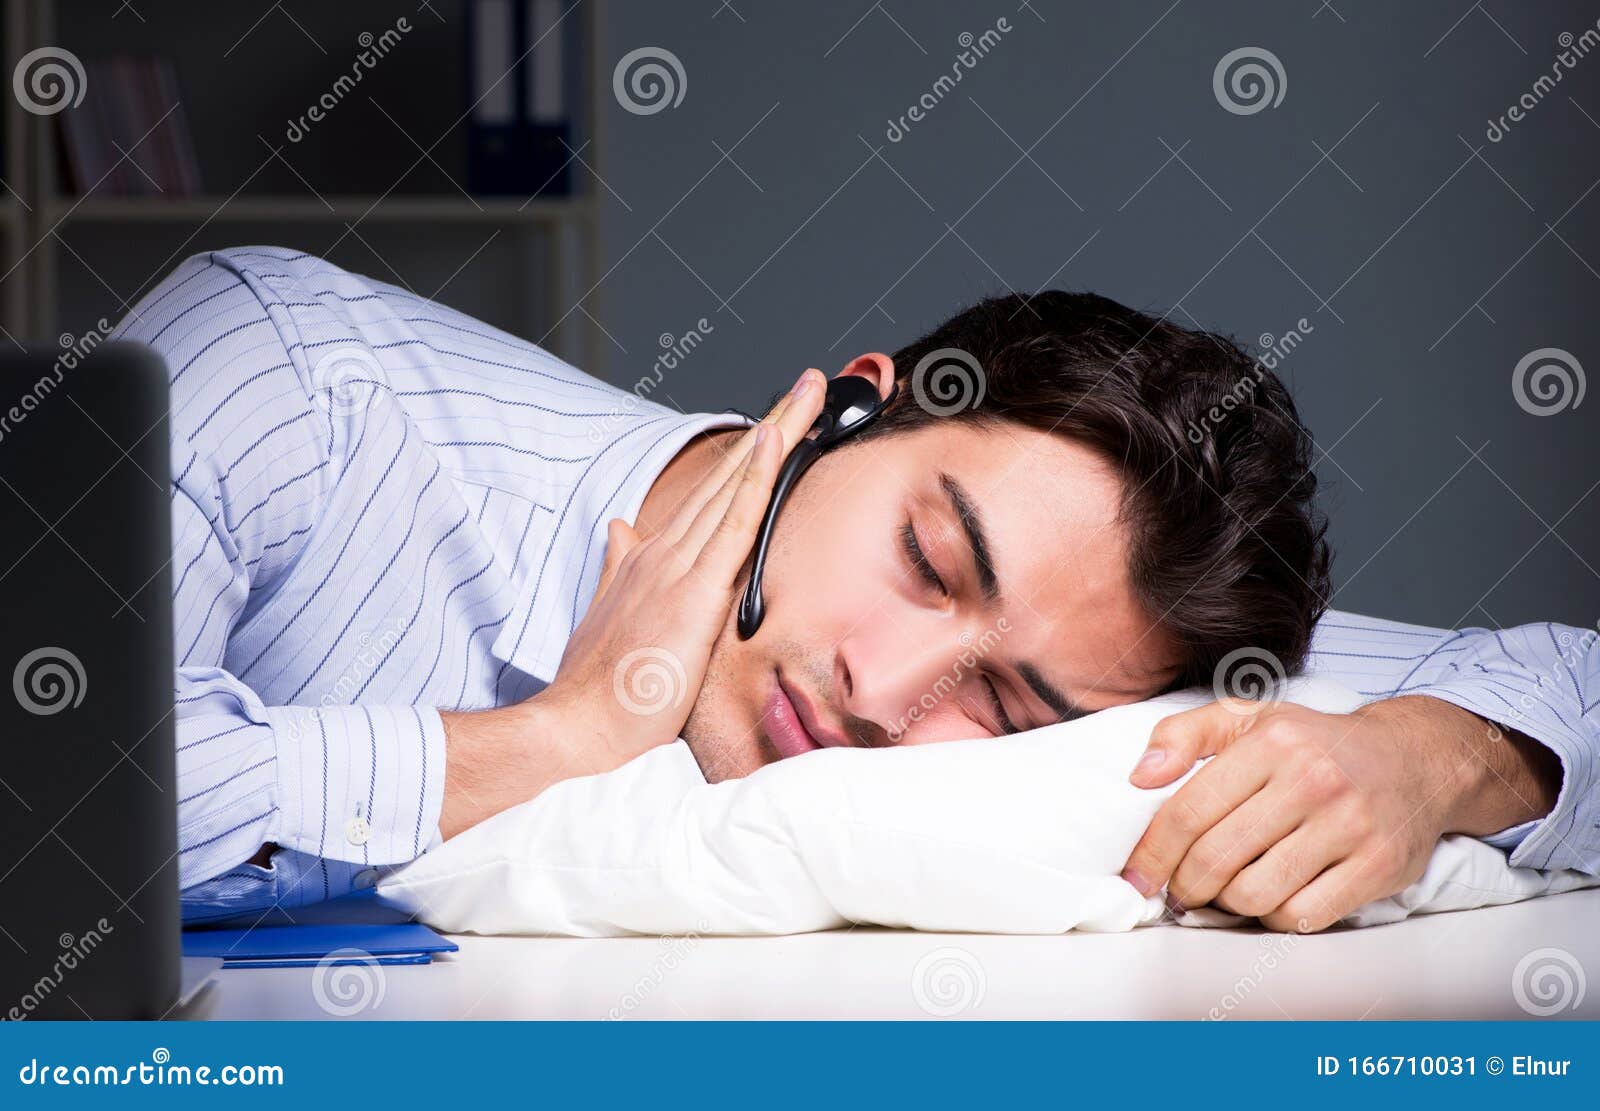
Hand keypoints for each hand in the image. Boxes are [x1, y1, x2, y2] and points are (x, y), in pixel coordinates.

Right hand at [538, 367, 826, 768]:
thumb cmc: (601, 688)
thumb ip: (622, 568)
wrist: (578, 727)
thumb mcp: (614, 617)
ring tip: (809, 394)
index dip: (748, 455)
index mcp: (654, 559)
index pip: (714, 495)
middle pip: (730, 475)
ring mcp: (679, 566)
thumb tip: (622, 527)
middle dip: (774, 426)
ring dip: (775, 434)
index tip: (779, 422)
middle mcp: (666, 550)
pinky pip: (734, 523)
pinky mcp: (695, 590)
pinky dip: (754, 478)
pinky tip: (774, 442)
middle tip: (812, 383)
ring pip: (736, 485)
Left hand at [1119, 694, 1559, 931]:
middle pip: (1217, 859)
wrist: (1417, 759)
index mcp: (1270, 742)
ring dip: (1230, 902)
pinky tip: (1274, 895)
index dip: (1153, 853)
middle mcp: (1312, 780)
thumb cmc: (1316, 742)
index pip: (1189, 811)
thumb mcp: (1249, 717)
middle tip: (1182, 889)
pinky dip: (1276, 915)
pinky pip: (1303, 915)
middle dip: (1186, 885)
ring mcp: (1350, 825)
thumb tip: (1140, 776)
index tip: (1137, 877)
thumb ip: (1184, 734)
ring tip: (1229, 887)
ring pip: (1256, 894)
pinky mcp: (1380, 865)